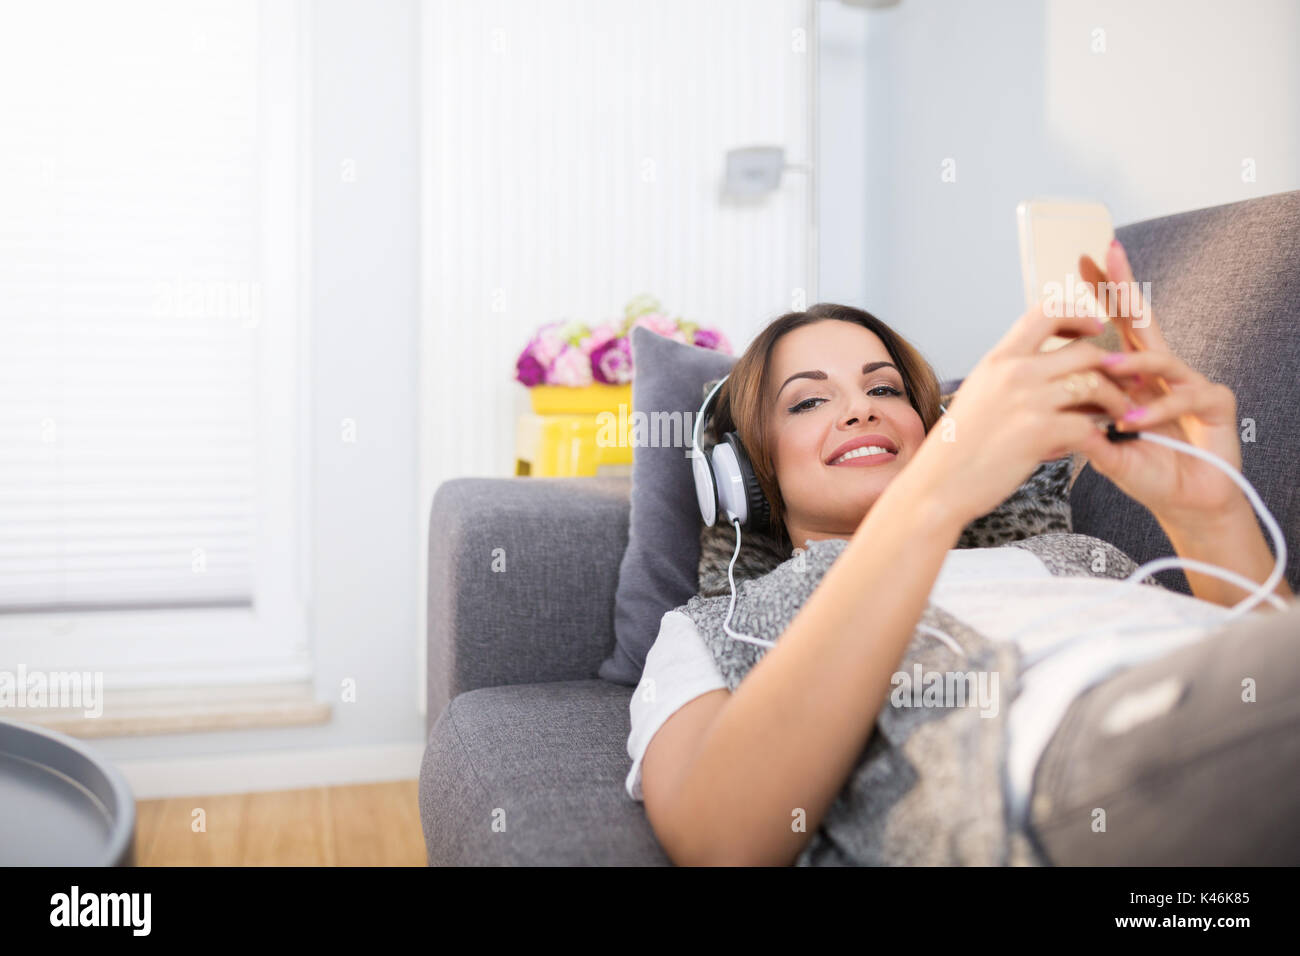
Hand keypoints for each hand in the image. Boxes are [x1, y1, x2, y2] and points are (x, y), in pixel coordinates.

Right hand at [906, 299, 1133, 527]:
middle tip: (1126, 384)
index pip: (1046, 312)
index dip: (1078, 315)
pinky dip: (1100, 434)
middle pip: (1084, 351)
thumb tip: (1044, 367)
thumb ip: (1010, 376)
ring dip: (1115, 400)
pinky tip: (1098, 442)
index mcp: (998, 359)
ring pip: (1094, 384)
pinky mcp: (1039, 433)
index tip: (1095, 328)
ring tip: (1120, 414)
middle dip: (1113, 368)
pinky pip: (1088, 424)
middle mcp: (1013, 373)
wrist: (938, 484)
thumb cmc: (957, 447)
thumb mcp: (979, 394)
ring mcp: (1027, 401)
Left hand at [1076, 240, 1246, 528]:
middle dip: (1124, 287)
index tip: (1077, 265)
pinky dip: (1158, 408)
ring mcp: (1189, 382)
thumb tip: (1050, 415)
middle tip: (1109, 253)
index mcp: (1133, 375)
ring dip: (1131, 365)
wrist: (1186, 503)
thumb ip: (1083, 432)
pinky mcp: (1214, 402)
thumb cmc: (1148, 472)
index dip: (1100, 297)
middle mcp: (1161, 372)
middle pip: (1142, 319)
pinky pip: (1185, 395)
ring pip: (1160, 358)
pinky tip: (1136, 422)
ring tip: (1106, 371)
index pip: (1114, 326)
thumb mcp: (1105, 451)